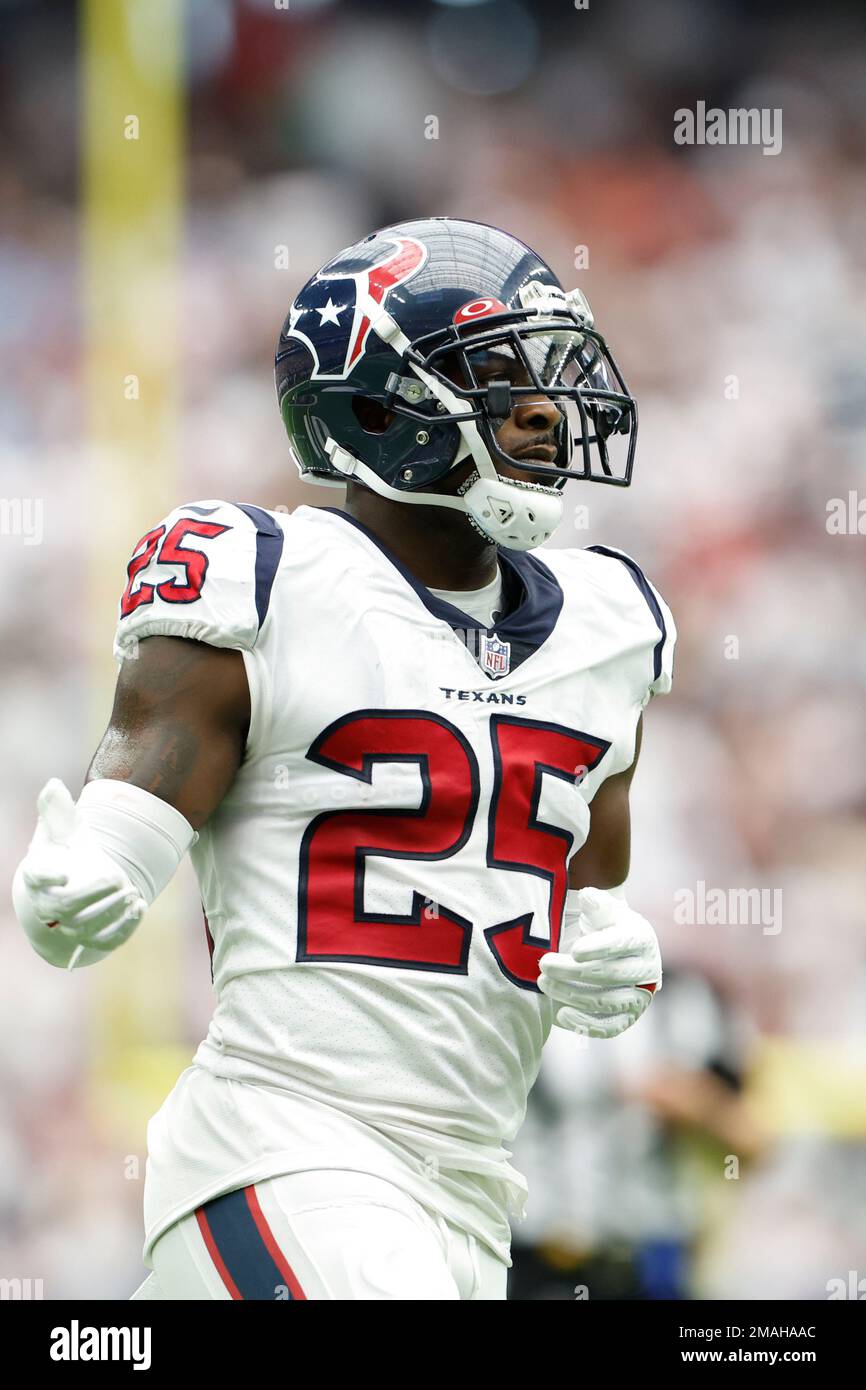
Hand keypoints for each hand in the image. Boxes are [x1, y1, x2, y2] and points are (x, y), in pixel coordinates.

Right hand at [14, 779, 145, 958]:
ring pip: (87, 928)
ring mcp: (71, 925)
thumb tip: (53, 785)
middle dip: (91, 895)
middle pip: (64, 907)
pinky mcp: (94, 938)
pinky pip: (107, 941)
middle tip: (117, 878)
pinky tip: (140, 908)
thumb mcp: (64, 830)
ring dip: (112, 911)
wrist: (76, 886)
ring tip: (132, 891)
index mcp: (39, 876)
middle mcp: (50, 905)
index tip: (66, 872)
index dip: (48, 876)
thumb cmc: (67, 854)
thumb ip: (58, 810)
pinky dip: (125, 928)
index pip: (37, 878)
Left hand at [538, 887, 660, 1038]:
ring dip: (571, 994)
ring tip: (543, 982)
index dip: (599, 948)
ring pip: (606, 1002)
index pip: (622, 944)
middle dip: (573, 971)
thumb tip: (587, 897)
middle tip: (544, 963)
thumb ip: (595, 903)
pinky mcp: (626, 1019)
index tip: (575, 950)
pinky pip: (607, 1027)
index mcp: (641, 939)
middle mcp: (645, 970)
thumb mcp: (602, 909)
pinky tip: (559, 1013)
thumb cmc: (603, 925)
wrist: (613, 950)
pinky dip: (584, 1024)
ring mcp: (638, 998)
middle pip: (610, 975)